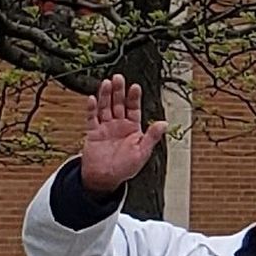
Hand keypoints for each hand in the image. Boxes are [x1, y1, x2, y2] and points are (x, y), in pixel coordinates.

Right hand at [80, 74, 167, 192]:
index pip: (134, 109)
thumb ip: (152, 136)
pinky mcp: (93, 132)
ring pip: (105, 107)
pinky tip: (93, 99)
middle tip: (119, 78)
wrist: (105, 178)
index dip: (134, 98)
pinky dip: (92, 108)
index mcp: (133, 129)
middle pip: (118, 104)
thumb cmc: (125, 167)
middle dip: (119, 91)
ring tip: (106, 83)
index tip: (135, 87)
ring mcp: (105, 127)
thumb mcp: (143, 152)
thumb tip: (164, 123)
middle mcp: (119, 125)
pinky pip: (91, 118)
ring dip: (105, 95)